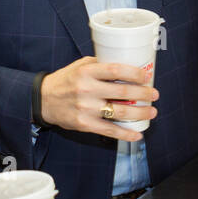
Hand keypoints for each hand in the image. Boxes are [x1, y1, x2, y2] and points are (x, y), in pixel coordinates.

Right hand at [39, 56, 156, 142]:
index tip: (146, 76)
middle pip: (123, 92)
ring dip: (141, 113)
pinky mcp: (85, 124)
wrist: (43, 100)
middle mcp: (87, 89)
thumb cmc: (66, 80)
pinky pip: (110, 131)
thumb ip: (100, 65)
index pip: (116, 70)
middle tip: (154, 94)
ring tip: (151, 111)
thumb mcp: (80, 66)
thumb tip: (127, 65)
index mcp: (87, 72)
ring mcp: (86, 108)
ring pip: (120, 112)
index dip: (135, 73)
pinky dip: (126, 134)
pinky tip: (137, 134)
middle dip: (144, 94)